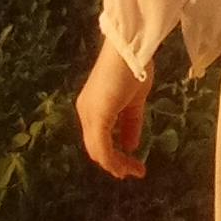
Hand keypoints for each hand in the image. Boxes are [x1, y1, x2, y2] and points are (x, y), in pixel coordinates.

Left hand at [76, 39, 150, 180]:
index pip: (99, 138)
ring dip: (116, 164)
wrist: (129, 48)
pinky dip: (114, 160)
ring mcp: (89, 115)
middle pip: (96, 148)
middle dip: (115, 163)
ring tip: (135, 171)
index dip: (114, 154)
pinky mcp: (97, 117)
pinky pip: (103, 147)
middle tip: (134, 171)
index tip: (131, 163)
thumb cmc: (134, 66)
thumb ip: (131, 123)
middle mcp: (86, 113)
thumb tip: (131, 146)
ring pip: (98, 151)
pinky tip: (127, 166)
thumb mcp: (135, 100)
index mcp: (92, 107)